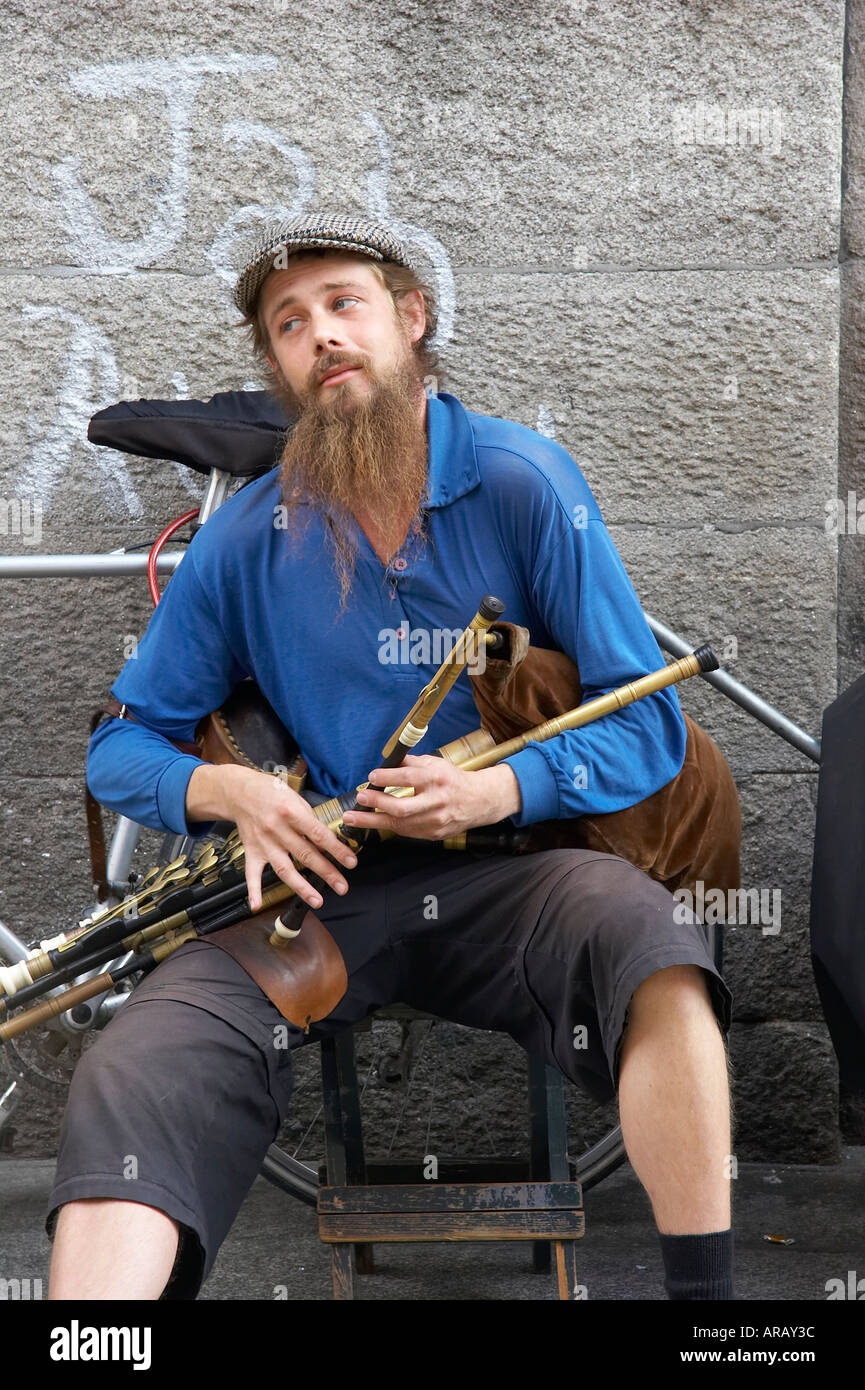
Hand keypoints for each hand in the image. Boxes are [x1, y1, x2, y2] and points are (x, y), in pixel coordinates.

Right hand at [187, 764, 357, 911]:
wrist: (239, 791)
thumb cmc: (270, 791)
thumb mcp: (294, 796)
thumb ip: (308, 818)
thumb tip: (325, 838)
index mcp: (290, 811)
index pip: (318, 834)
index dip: (336, 850)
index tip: (350, 862)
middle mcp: (276, 829)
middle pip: (305, 854)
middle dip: (326, 872)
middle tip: (342, 887)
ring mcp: (263, 843)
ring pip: (284, 868)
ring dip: (301, 887)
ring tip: (317, 900)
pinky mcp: (251, 851)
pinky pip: (252, 873)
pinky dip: (253, 890)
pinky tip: (257, 905)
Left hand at [341, 755, 521, 840]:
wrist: (478, 801)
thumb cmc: (453, 780)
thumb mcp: (435, 763)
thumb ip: (411, 763)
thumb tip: (386, 763)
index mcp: (437, 778)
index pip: (408, 778)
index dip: (387, 778)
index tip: (372, 777)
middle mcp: (437, 801)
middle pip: (402, 807)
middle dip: (377, 803)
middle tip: (361, 798)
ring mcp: (435, 820)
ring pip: (400, 824)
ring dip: (373, 822)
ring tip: (353, 818)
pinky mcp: (433, 834)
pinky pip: (406, 831)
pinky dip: (389, 826)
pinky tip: (375, 822)